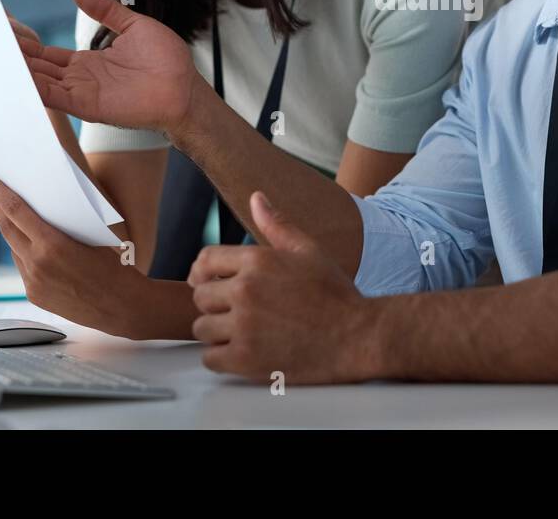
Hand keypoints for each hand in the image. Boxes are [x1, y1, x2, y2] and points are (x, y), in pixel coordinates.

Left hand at [0, 172, 155, 338]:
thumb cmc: (113, 267)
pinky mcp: (34, 296)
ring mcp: (33, 282)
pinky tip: (32, 249)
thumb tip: (41, 212)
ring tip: (11, 220)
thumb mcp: (90, 237)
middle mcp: (37, 263)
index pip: (17, 211)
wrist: (121, 306)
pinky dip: (26, 255)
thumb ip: (62, 226)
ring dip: (13, 233)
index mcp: (53, 244)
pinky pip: (24, 269)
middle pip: (8, 229)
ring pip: (15, 250)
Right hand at [16, 0, 199, 132]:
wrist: (185, 88)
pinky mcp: (88, 106)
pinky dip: (34, 89)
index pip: (47, 52)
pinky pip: (55, 98)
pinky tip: (16, 78)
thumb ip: (106, 10)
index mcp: (88, 61)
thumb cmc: (166, 60)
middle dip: (13, 57)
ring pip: (40, 82)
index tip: (2, 31)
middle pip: (37, 68)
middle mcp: (80, 78)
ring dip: (18, 71)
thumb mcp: (134, 26)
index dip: (25, 44)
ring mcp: (82, 93)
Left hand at [188, 192, 381, 383]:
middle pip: (200, 296)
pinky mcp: (246, 359)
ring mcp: (244, 326)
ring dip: (217, 332)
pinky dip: (222, 358)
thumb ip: (277, 224)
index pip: (206, 260)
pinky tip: (243, 352)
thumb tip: (255, 197)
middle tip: (238, 311)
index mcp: (258, 260)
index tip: (212, 283)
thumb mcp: (308, 251)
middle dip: (215, 304)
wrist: (356, 337)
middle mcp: (246, 290)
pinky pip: (210, 358)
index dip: (206, 272)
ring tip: (242, 332)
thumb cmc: (335, 295)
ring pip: (201, 328)